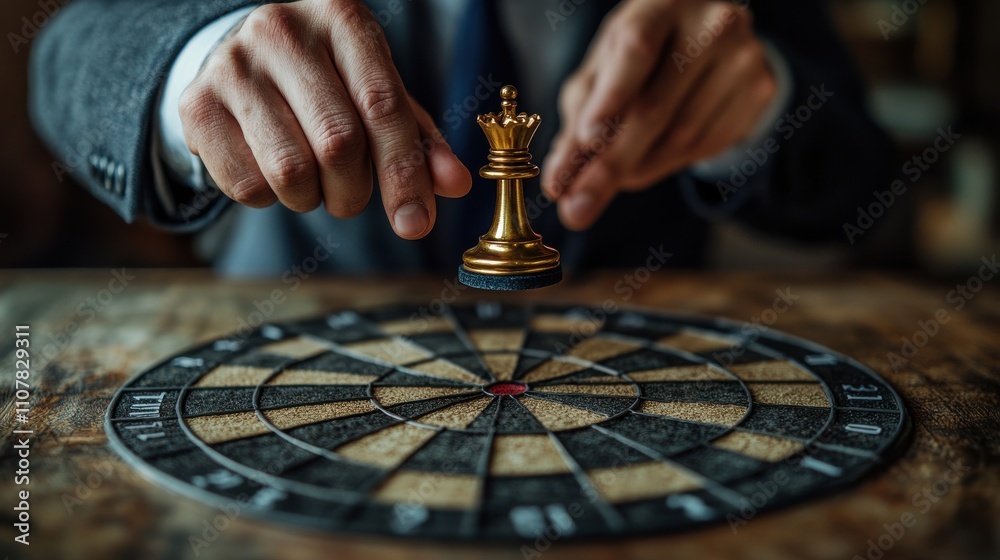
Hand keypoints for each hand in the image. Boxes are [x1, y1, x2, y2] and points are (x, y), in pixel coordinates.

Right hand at [179, 0, 470, 238]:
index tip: (416, 223)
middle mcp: (282, 30)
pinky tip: (272, 172)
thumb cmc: (328, 81)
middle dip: (356, 192)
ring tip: (314, 182)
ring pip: (290, 172)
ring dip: (313, 200)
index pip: (382, 104)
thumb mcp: (378, 95)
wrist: (239, 56)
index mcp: (341, 17)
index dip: (404, 172)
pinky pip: (247, 186)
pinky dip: (271, 200)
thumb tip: (456, 184)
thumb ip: (419, 139)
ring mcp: (232, 65)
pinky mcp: (195, 104)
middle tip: (353, 197)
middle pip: (337, 143)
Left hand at [541, 0, 776, 229]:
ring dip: (636, 170)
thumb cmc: (640, 57)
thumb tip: (561, 179)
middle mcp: (709, 25)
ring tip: (608, 182)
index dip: (611, 97)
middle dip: (609, 166)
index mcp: (660, 7)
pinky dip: (668, 164)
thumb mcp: (603, 72)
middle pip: (655, 107)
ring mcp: (742, 57)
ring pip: (681, 137)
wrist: (710, 38)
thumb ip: (579, 119)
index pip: (635, 49)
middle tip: (576, 209)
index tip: (586, 139)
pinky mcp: (758, 89)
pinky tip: (651, 158)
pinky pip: (706, 146)